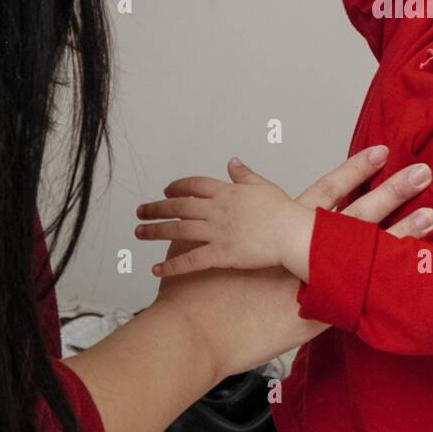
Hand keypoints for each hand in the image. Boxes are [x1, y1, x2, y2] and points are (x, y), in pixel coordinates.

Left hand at [136, 158, 303, 277]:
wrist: (293, 234)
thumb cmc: (283, 211)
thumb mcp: (263, 186)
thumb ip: (244, 174)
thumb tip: (232, 162)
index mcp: (227, 192)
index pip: (193, 185)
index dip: (176, 187)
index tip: (165, 191)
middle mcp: (217, 210)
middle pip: (178, 207)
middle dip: (156, 208)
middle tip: (140, 212)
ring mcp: (217, 232)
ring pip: (178, 230)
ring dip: (155, 231)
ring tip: (139, 233)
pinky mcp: (220, 255)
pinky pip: (190, 261)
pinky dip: (171, 266)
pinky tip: (156, 269)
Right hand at [149, 146, 432, 382]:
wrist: (195, 328)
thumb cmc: (196, 289)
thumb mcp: (208, 240)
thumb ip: (222, 212)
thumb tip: (224, 184)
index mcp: (286, 232)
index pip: (328, 191)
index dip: (355, 170)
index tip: (382, 150)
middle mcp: (307, 253)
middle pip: (357, 215)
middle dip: (392, 191)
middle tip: (423, 171)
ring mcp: (316, 285)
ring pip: (368, 258)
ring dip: (402, 238)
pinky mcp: (318, 318)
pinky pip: (360, 305)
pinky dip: (385, 297)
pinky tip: (415, 293)